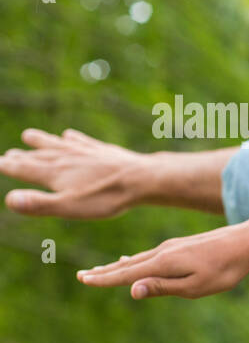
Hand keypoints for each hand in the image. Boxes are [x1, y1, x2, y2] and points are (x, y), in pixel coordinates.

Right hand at [1, 128, 147, 218]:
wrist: (141, 178)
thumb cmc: (106, 197)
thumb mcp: (69, 207)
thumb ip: (39, 204)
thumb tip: (10, 200)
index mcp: (54, 174)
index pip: (23, 169)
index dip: (7, 167)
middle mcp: (66, 159)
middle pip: (38, 156)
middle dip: (21, 156)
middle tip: (8, 154)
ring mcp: (85, 152)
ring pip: (57, 145)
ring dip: (42, 141)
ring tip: (29, 136)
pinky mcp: (103, 150)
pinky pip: (82, 142)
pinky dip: (72, 138)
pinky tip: (69, 135)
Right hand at [75, 221, 248, 298]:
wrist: (247, 241)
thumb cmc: (225, 269)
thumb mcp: (196, 286)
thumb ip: (163, 288)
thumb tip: (132, 290)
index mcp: (164, 263)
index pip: (127, 274)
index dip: (105, 279)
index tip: (84, 280)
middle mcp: (163, 252)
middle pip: (127, 265)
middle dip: (104, 272)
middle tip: (81, 276)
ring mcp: (172, 247)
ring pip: (138, 259)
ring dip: (117, 266)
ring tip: (100, 271)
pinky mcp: (181, 245)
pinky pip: (150, 255)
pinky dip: (135, 260)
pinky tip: (131, 261)